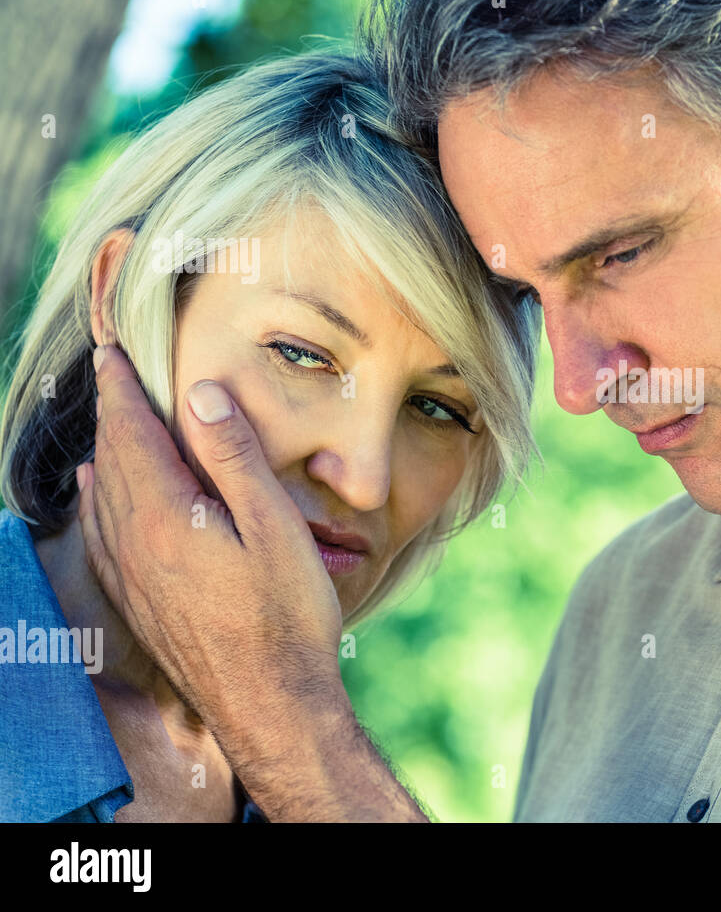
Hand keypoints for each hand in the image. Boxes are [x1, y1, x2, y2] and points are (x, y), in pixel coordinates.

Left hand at [77, 344, 341, 734]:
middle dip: (112, 413)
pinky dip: (96, 501)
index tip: (112, 353)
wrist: (271, 704)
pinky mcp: (138, 604)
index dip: (121, 390)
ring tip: (111, 422)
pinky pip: (100, 535)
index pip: (131, 435)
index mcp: (165, 518)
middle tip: (113, 374)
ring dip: (105, 453)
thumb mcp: (275, 526)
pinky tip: (96, 496)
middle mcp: (134, 545)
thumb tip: (201, 395)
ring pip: (101, 498)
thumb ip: (234, 458)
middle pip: (111, 461)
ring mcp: (131, 579)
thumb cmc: (286, 616)